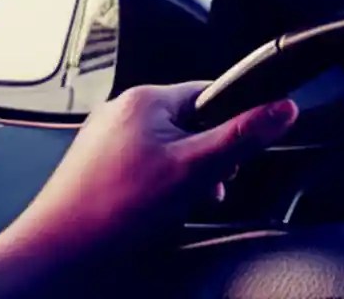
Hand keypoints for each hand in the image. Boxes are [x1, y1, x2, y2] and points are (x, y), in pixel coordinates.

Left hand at [0, 82, 296, 296]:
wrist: (59, 250)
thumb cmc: (116, 209)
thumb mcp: (195, 170)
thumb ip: (242, 137)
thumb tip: (284, 109)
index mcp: (146, 98)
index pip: (213, 94)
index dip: (232, 126)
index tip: (233, 157)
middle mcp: (123, 109)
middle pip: (192, 122)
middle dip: (207, 157)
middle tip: (203, 186)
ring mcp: (107, 135)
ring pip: (170, 144)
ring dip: (185, 172)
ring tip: (175, 200)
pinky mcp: (98, 160)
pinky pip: (146, 160)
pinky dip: (159, 181)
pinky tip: (154, 206)